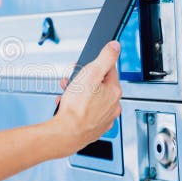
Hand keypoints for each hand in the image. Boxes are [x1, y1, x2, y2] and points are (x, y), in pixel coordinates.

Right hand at [52, 41, 121, 157]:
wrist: (67, 134)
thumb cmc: (77, 108)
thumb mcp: (91, 74)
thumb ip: (105, 58)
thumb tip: (115, 47)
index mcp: (114, 91)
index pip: (109, 70)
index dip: (94, 66)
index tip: (84, 69)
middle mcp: (113, 106)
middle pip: (99, 86)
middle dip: (83, 81)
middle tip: (72, 83)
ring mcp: (104, 118)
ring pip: (92, 100)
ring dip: (78, 95)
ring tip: (67, 96)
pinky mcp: (95, 128)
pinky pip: (87, 113)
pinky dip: (78, 109)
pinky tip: (68, 108)